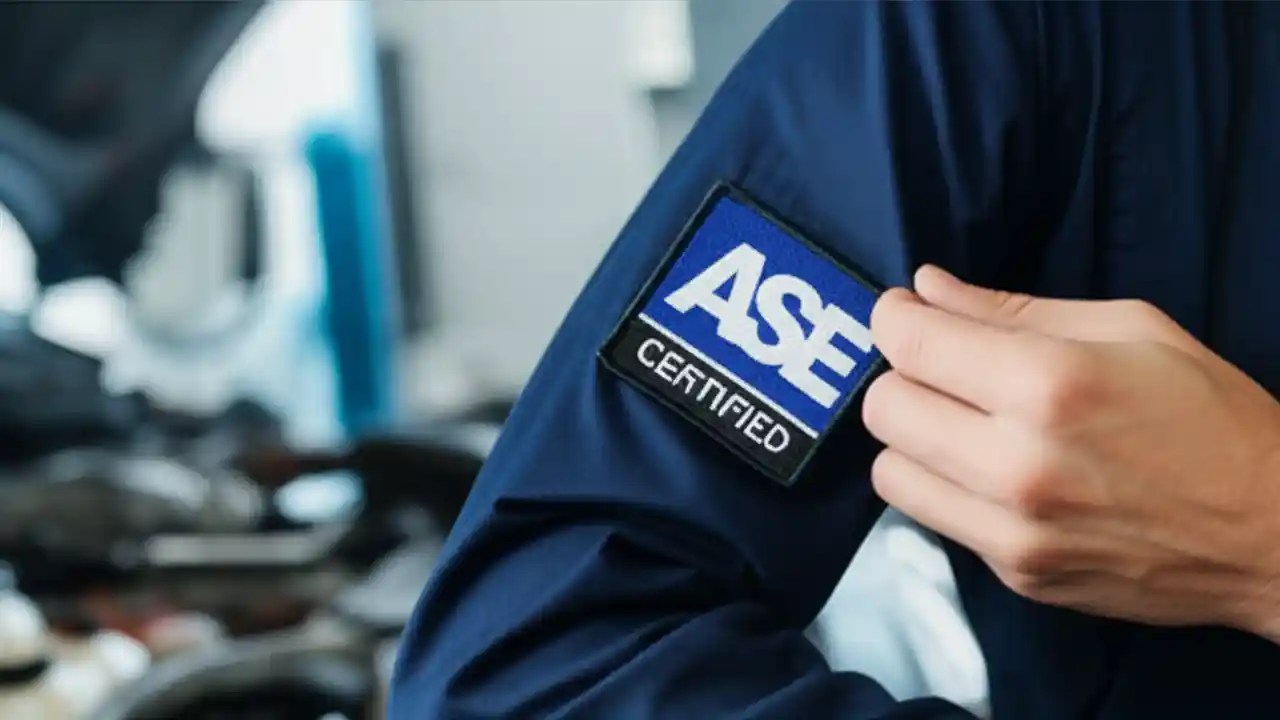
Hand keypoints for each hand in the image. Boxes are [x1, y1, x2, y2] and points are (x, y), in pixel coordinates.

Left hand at [863, 265, 1279, 641]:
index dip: (894, 318)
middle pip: (885, 408)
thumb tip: (926, 288)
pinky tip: (990, 471)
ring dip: (912, 438)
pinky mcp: (1015, 574)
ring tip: (959, 423)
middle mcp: (1017, 462)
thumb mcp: (1128, 329)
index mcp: (1049, 383)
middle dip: (901, 376)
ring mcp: (1013, 529)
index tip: (905, 314)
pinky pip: (933, 518)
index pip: (910, 344)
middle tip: (940, 369)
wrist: (1275, 534)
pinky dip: (945, 487)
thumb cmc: (1212, 413)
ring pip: (890, 472)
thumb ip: (1011, 309)